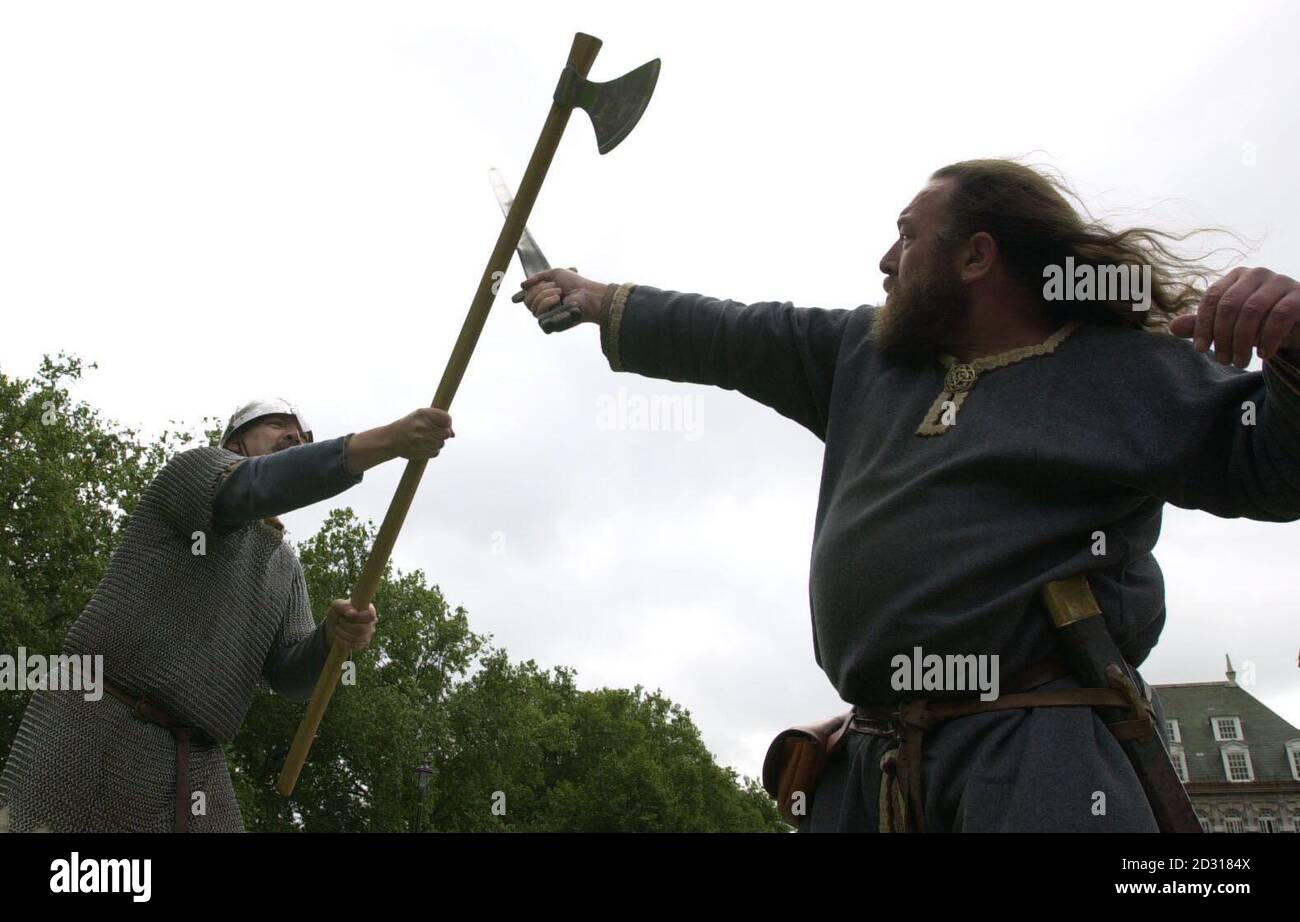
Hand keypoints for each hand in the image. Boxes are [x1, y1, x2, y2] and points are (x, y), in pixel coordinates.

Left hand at [324, 599, 376, 651]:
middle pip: (362, 628)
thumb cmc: (338, 612)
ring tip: (337, 627)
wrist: (335, 625)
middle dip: (346, 625)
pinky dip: (343, 641)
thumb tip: (350, 612)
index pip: (370, 615)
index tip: (346, 614)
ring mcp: (369, 634)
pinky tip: (338, 636)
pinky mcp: (364, 643)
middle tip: (339, 621)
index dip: (357, 616)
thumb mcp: (337, 605)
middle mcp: (372, 622)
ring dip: (343, 633)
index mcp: (369, 610)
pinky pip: (354, 645)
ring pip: (357, 638)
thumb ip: (342, 605)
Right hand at [388, 407, 453, 459]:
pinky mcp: (422, 452)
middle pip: (446, 433)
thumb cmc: (409, 425)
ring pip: (441, 444)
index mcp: (424, 414)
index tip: (441, 425)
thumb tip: (454, 434)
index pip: (447, 419)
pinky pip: (436, 452)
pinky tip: (421, 446)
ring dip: (436, 443)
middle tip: (431, 432)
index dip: (447, 423)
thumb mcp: (420, 416)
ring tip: (424, 439)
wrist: (390, 440)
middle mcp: (423, 426)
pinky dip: (431, 450)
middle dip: (441, 434)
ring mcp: (423, 440)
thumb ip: (439, 420)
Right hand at [512, 268, 607, 328]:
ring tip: (560, 292)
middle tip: (556, 287)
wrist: (587, 294)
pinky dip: (547, 303)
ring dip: (545, 294)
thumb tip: (521, 285)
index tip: (533, 286)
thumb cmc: (575, 284)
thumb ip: (537, 278)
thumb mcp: (554, 274)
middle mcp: (545, 309)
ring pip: (532, 307)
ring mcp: (547, 317)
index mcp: (545, 298)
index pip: (527, 297)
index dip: (527, 291)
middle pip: (528, 301)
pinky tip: (558, 300)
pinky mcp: (550, 325)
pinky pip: (539, 315)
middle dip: (540, 290)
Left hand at [1170, 267, 1299, 366]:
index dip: (1203, 326)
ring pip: (1252, 310)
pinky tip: (1263, 355)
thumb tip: (1172, 327)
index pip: (1212, 298)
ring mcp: (1281, 282)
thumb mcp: (1229, 327)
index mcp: (1236, 277)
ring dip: (1242, 341)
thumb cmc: (1259, 325)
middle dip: (1222, 336)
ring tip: (1240, 362)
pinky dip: (1268, 337)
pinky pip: (1279, 315)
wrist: (1298, 329)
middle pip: (1230, 305)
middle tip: (1223, 361)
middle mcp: (1258, 274)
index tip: (1201, 350)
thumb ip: (1203, 325)